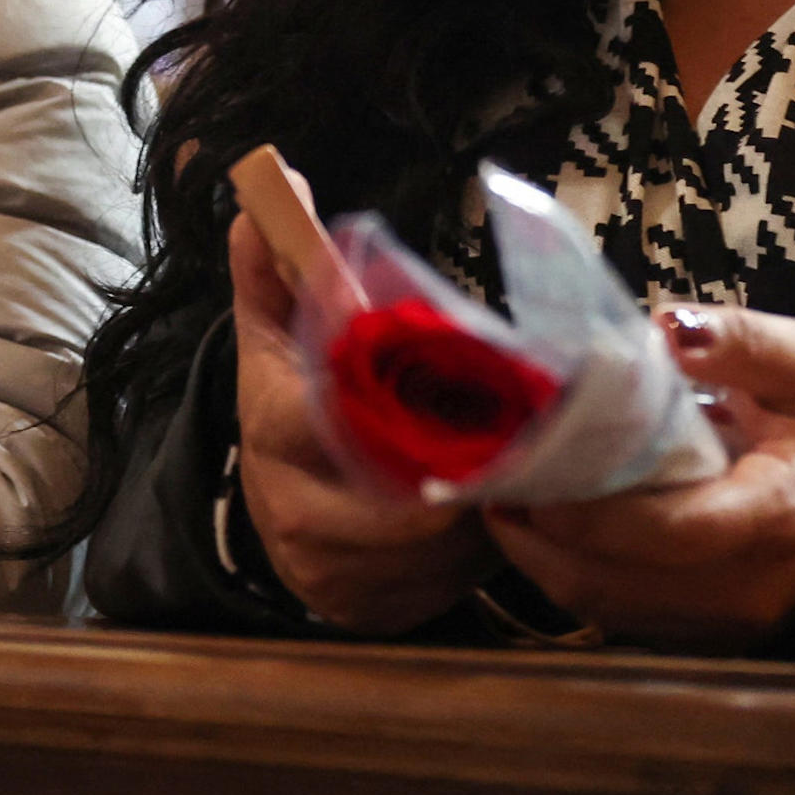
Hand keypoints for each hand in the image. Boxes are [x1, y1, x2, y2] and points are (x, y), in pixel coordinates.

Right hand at [227, 209, 494, 633]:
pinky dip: (475, 551)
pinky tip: (488, 518)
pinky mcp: (371, 608)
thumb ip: (282, 264)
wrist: (284, 509)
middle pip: (399, 490)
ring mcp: (332, 567)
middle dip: (464, 461)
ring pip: (434, 542)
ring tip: (509, 470)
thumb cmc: (294, 402)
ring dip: (479, 507)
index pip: (335, 416)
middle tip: (518, 430)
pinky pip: (445, 583)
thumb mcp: (278, 330)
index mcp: (276, 427)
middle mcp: (294, 507)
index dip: (402, 405)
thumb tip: (276, 186)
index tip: (466, 387)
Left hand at [484, 307, 794, 642]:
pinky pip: (615, 617)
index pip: (669, 531)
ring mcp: (719, 623)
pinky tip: (545, 525)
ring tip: (506, 495)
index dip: (591, 510)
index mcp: (770, 514)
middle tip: (496, 475)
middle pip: (614, 581)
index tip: (534, 468)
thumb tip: (668, 330)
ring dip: (542, 557)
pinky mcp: (698, 637)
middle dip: (540, 534)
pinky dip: (570, 572)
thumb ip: (742, 341)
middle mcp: (743, 586)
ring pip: (603, 608)